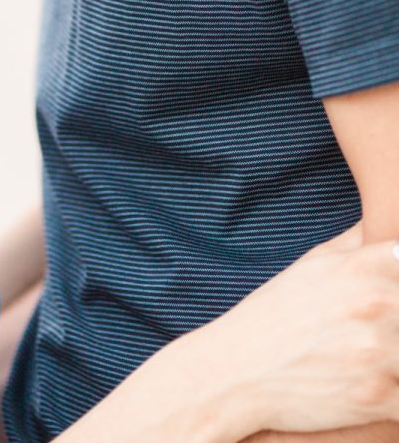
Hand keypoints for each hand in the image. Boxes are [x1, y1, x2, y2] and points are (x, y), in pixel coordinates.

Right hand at [193, 234, 398, 435]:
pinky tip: (375, 390)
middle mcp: (376, 301)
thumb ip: (359, 242)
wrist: (238, 370)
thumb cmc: (278, 314)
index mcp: (364, 265)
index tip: (388, 301)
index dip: (398, 286)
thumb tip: (386, 221)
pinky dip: (396, 398)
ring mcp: (378, 350)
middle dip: (398, 326)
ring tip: (374, 361)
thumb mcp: (315, 263)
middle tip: (379, 332)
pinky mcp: (379, 397)